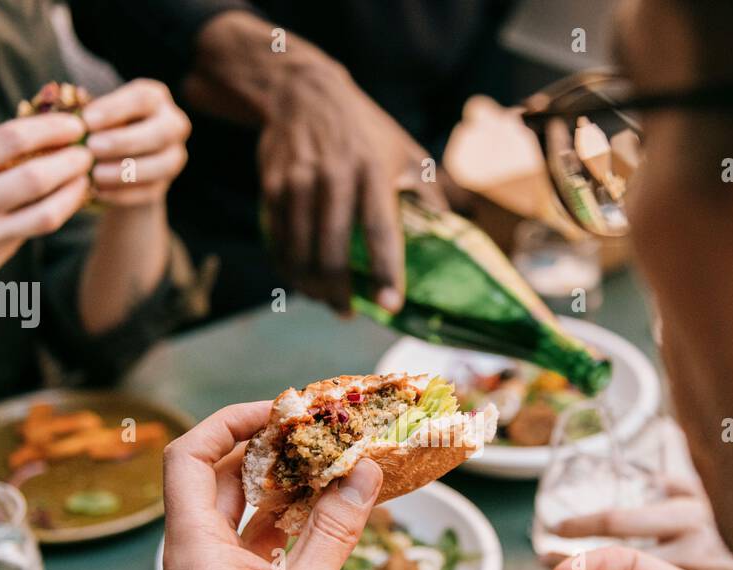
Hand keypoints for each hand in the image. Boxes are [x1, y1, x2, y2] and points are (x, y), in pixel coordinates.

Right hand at [0, 112, 91, 314]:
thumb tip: (39, 135)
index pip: (11, 139)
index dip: (51, 129)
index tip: (74, 125)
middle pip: (38, 178)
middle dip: (72, 162)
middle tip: (88, 152)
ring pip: (47, 215)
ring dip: (74, 194)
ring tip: (84, 179)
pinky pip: (30, 234)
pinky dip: (51, 214)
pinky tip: (61, 203)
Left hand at [83, 78, 191, 205]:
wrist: (111, 162)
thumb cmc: (95, 128)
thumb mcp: (91, 115)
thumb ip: (83, 113)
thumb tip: (61, 111)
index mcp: (154, 98)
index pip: (143, 98)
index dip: (116, 109)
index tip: (87, 120)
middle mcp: (173, 124)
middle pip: (160, 132)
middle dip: (124, 141)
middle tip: (92, 148)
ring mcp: (173, 157)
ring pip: (161, 165)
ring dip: (126, 171)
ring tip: (94, 175)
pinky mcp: (164, 186)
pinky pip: (149, 191)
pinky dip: (123, 193)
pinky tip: (99, 192)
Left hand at [161, 402, 382, 569]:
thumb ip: (332, 529)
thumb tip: (361, 470)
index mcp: (192, 551)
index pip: (189, 460)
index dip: (228, 423)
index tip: (281, 409)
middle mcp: (204, 562)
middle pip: (225, 481)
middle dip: (271, 450)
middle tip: (324, 429)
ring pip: (256, 516)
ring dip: (294, 488)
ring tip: (341, 462)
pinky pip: (277, 551)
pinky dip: (306, 528)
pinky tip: (343, 515)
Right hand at [186, 11, 446, 314]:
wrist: (304, 93)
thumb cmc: (366, 131)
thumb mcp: (405, 152)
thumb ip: (429, 194)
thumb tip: (459, 234)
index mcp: (374, 172)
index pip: (380, 230)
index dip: (385, 272)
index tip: (389, 307)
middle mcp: (335, 178)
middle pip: (333, 251)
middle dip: (339, 292)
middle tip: (348, 313)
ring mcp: (299, 182)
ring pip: (300, 252)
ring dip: (311, 286)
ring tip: (325, 299)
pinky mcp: (273, 186)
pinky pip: (279, 240)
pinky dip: (288, 266)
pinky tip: (301, 278)